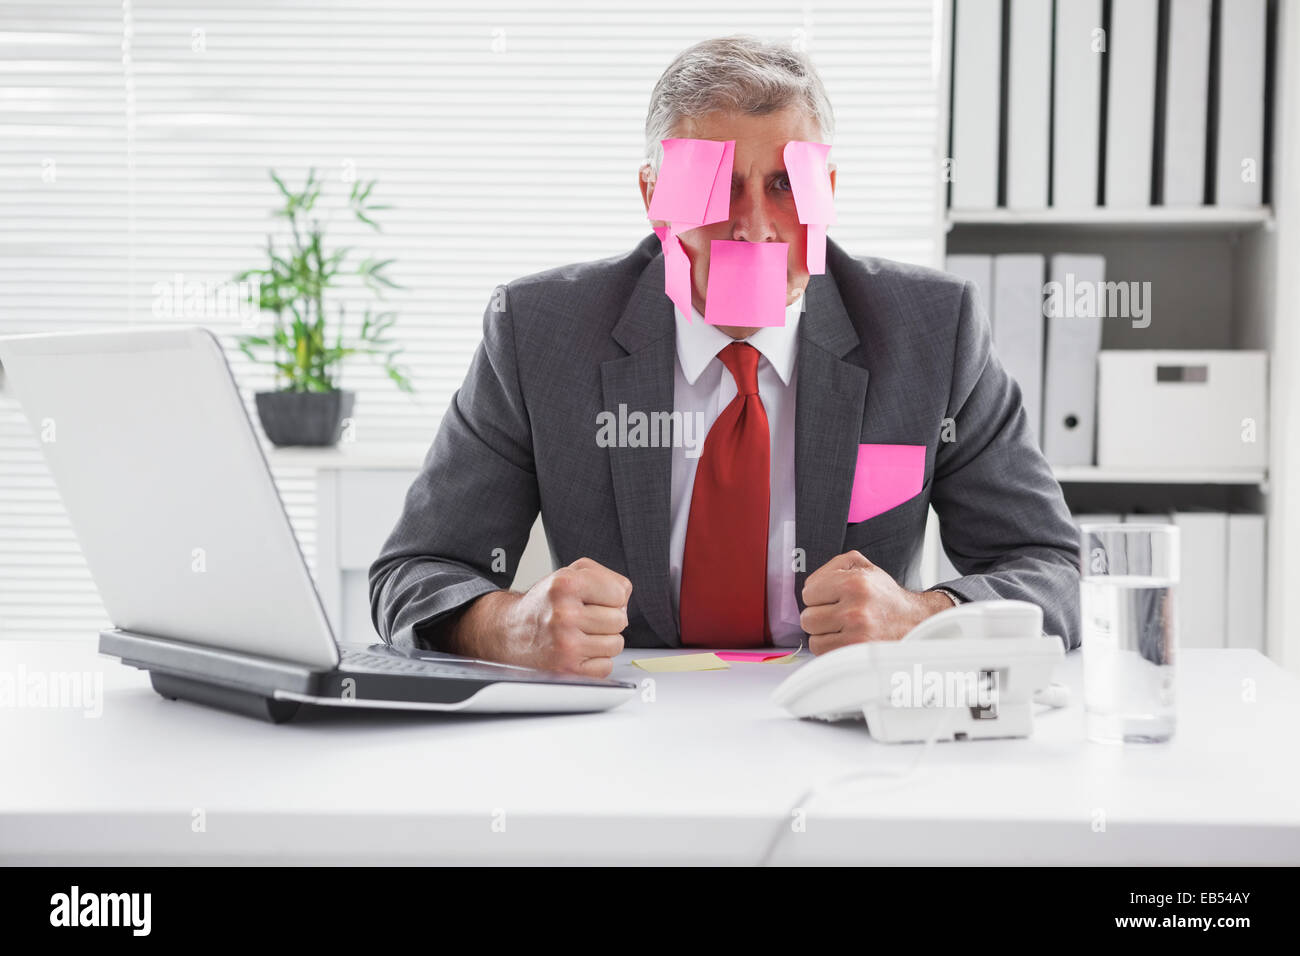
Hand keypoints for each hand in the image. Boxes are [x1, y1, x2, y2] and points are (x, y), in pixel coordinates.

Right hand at [446, 557, 630, 677]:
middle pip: (620, 620)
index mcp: (565, 585)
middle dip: (607, 619)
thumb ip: (604, 576)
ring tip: (581, 634)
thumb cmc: (544, 604)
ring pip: (616, 644)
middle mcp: (564, 615)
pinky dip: (595, 661)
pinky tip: (578, 651)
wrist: (508, 632)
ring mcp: (566, 645)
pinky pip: (606, 666)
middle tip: (586, 618)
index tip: (595, 599)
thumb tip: (625, 597)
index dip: (611, 596)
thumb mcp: (568, 574)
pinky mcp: (567, 670)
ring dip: (602, 641)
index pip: (620, 592)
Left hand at [799, 550, 954, 654]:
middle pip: (808, 618)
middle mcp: (856, 609)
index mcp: (855, 583)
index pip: (808, 592)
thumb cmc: (885, 596)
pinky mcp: (857, 654)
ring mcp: (857, 635)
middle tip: (838, 614)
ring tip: (843, 627)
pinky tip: (846, 639)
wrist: (915, 621)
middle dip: (820, 616)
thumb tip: (809, 584)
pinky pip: (824, 653)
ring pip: (813, 639)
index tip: (831, 598)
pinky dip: (831, 648)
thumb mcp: (865, 567)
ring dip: (824, 634)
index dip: (818, 595)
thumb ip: (833, 566)